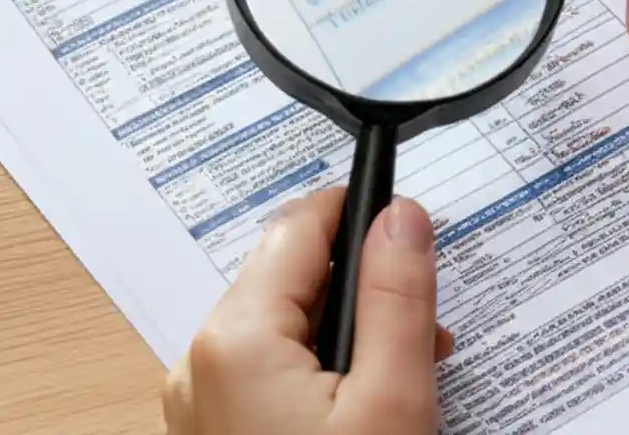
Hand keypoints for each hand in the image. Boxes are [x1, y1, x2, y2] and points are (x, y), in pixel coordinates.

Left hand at [161, 188, 453, 434]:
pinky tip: (362, 411)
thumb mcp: (391, 399)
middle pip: (294, 279)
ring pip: (286, 329)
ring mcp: (201, 401)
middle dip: (366, 293)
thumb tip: (401, 215)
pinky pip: (270, 374)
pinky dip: (320, 376)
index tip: (415, 232)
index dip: (364, 215)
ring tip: (404, 384)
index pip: (301, 225)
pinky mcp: (213, 429)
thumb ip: (397, 299)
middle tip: (428, 336)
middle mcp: (200, 361)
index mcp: (236, 339)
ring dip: (349, 339)